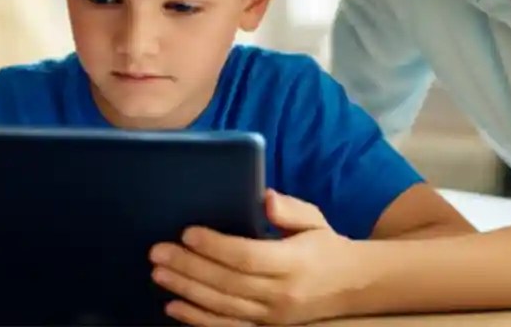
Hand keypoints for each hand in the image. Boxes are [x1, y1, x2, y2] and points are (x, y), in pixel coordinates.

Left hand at [151, 190, 365, 325]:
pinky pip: (226, 326)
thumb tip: (265, 198)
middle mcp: (281, 293)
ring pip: (222, 306)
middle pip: (228, 282)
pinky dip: (197, 319)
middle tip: (158, 251)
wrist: (352, 285)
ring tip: (159, 273)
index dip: (215, 246)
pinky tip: (173, 306)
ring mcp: (272, 316)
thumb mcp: (315, 220)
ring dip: (186, 290)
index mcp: (294, 261)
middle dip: (189, 267)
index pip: (248, 256)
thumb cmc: (326, 246)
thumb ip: (291, 209)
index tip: (188, 232)